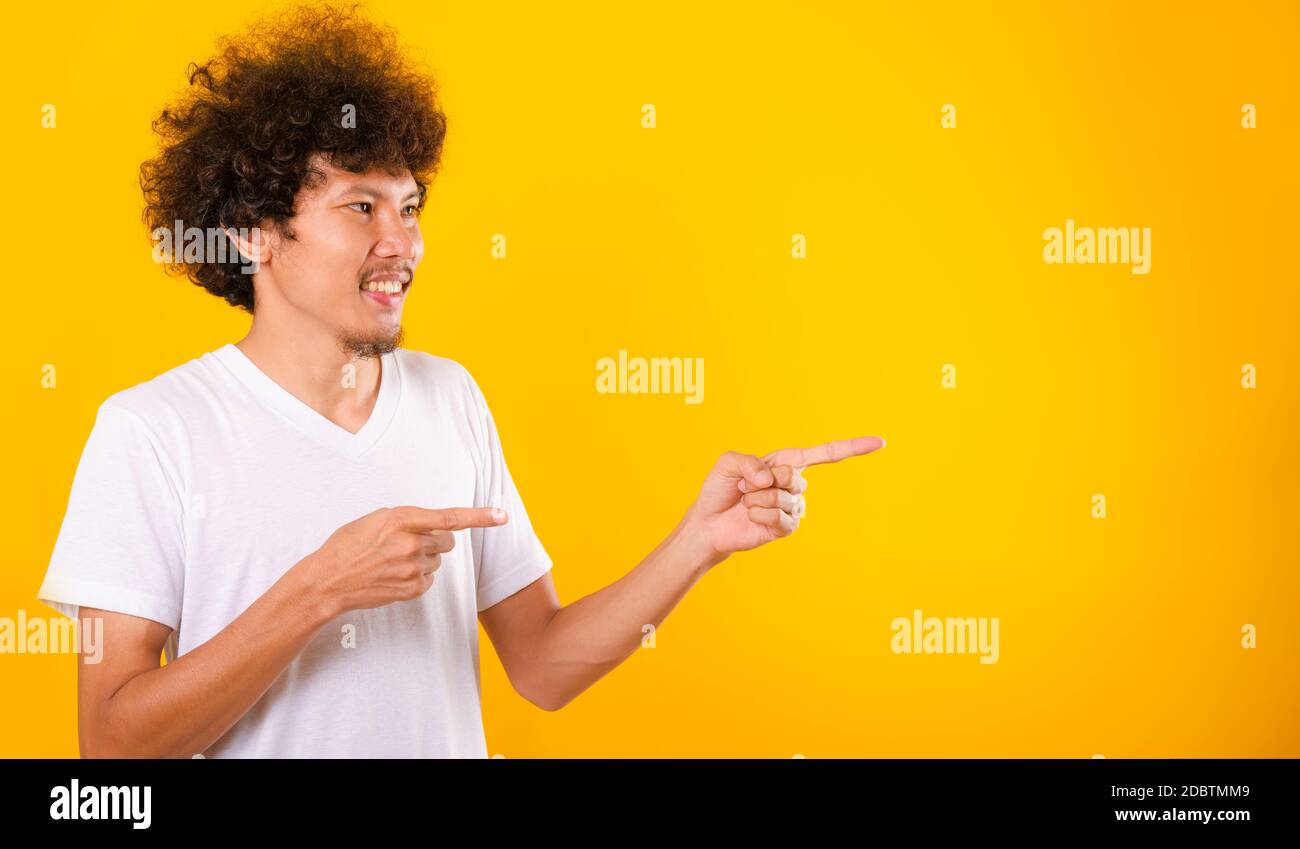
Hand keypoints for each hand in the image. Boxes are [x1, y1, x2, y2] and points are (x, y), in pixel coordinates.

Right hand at [300, 505, 507, 616]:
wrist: (328, 581)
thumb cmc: (348, 545)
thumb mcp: (375, 519)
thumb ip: (406, 519)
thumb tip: (431, 525)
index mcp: (400, 520)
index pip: (449, 517)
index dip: (480, 516)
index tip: (502, 515)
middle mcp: (410, 544)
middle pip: (448, 540)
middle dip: (435, 540)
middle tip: (410, 542)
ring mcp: (412, 569)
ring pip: (437, 560)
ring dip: (423, 558)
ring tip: (393, 560)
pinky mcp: (412, 589)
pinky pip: (429, 578)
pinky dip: (417, 576)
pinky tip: (394, 575)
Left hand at [684, 436, 885, 560]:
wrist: (710, 522)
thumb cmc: (721, 489)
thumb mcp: (728, 464)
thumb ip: (747, 462)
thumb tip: (770, 479)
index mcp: (788, 462)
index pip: (826, 454)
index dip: (853, 448)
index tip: (880, 443)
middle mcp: (795, 484)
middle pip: (793, 477)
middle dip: (763, 482)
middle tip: (747, 488)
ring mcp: (794, 507)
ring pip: (783, 499)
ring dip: (757, 500)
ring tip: (748, 503)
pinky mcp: (787, 528)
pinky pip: (779, 518)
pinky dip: (759, 515)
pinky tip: (752, 517)